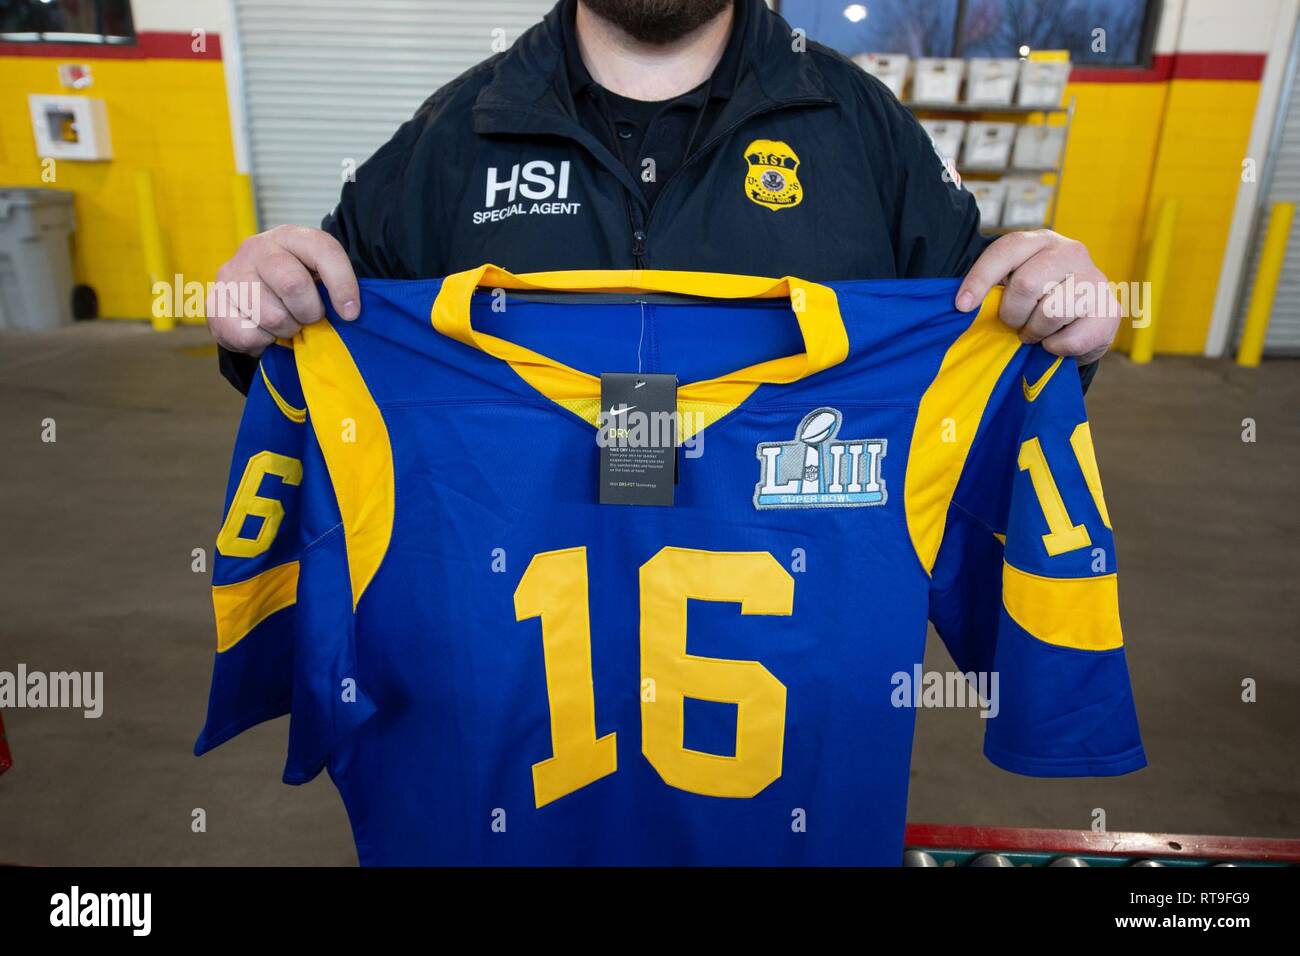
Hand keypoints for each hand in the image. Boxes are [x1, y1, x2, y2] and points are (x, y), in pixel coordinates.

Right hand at [206, 225, 360, 355]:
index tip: (351, 314)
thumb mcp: (319, 278)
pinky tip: (263, 330)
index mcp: (291, 236)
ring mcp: (231, 273)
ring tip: (284, 323)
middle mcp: (257, 248)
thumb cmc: (296, 289)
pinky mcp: (214, 302)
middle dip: (310, 312)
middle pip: (293, 285)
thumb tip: (348, 313)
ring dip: (286, 330)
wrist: (251, 298)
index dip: (343, 285)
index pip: (323, 250)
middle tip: (308, 318)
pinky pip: (249, 335)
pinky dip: (263, 342)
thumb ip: (334, 287)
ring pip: (273, 316)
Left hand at [955, 229, 1118, 364]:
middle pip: (1026, 284)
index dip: (980, 279)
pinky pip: (1069, 339)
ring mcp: (1095, 279)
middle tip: (1015, 324)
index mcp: (1040, 241)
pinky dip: (1054, 348)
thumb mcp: (1013, 286)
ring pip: (1050, 312)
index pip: (1006, 250)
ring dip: (1034, 332)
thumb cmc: (1037, 304)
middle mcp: (1071, 252)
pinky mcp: (1109, 311)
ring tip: (1036, 333)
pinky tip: (1056, 341)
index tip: (962, 306)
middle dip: (1012, 314)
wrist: (1082, 326)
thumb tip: (963, 305)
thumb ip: (994, 287)